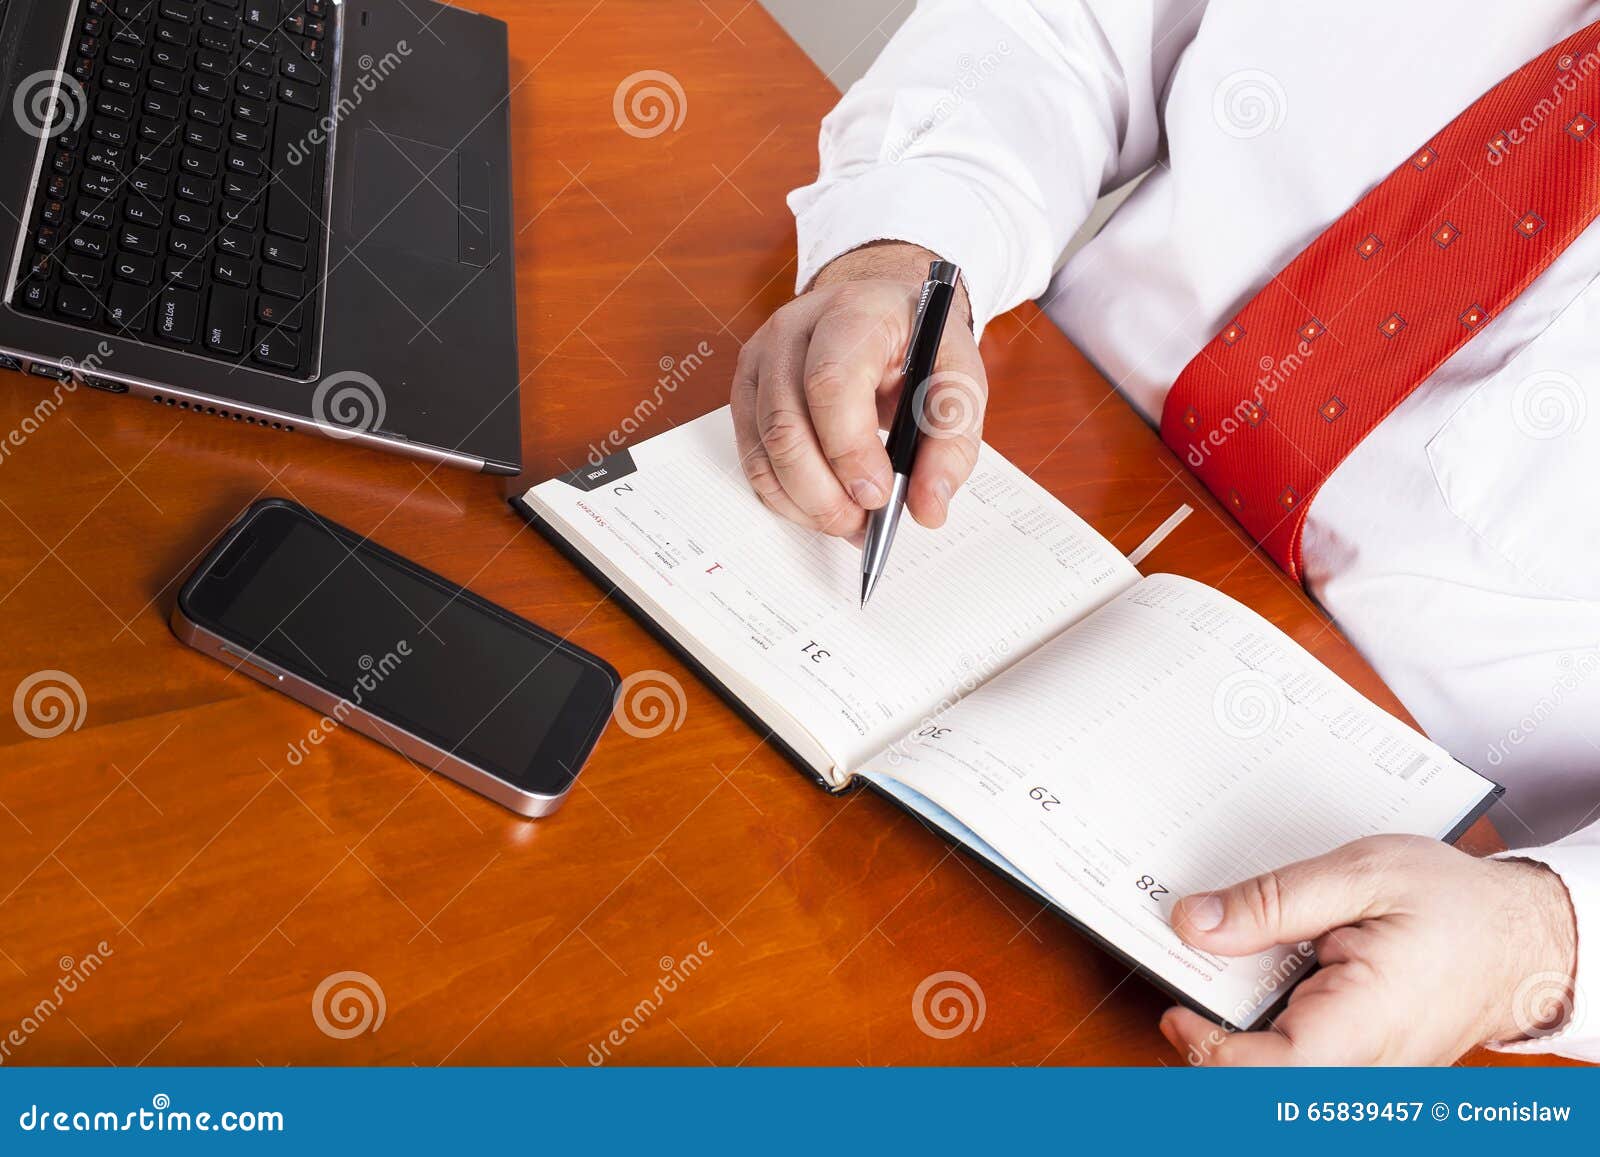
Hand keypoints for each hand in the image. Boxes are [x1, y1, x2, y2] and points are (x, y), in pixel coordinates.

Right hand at [731, 241, 986, 538]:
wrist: (880, 316)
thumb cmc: (918, 345)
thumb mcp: (958, 380)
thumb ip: (952, 443)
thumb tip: (928, 507)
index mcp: (854, 313)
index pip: (830, 384)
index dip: (850, 451)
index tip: (880, 495)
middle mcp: (795, 330)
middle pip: (787, 426)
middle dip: (826, 493)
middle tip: (865, 522)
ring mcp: (762, 359)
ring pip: (765, 451)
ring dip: (807, 503)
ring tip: (851, 520)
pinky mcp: (747, 391)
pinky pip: (753, 460)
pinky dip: (787, 497)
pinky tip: (823, 505)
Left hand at [1159, 835, 1577, 1064]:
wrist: (1526, 937)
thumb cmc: (1460, 907)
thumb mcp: (1361, 875)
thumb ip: (1272, 901)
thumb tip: (1196, 923)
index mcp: (1362, 1022)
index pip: (1267, 1072)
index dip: (1206, 1049)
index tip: (1175, 1009)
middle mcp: (1364, 1064)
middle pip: (1263, 1079)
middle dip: (1212, 1038)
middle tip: (1186, 981)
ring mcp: (1364, 1072)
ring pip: (1278, 1074)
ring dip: (1238, 1032)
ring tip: (1225, 973)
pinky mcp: (1360, 1064)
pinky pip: (1300, 1061)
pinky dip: (1267, 1027)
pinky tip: (1261, 982)